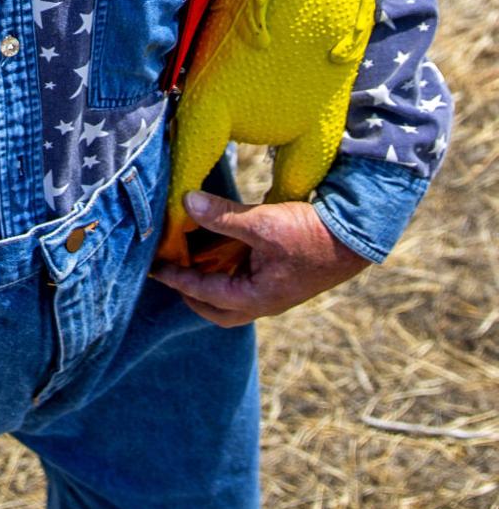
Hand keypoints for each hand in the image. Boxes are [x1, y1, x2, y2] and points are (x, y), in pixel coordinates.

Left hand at [149, 191, 369, 324]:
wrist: (356, 237)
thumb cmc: (311, 235)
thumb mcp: (264, 223)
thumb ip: (223, 216)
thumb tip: (186, 202)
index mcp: (254, 298)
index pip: (202, 293)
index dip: (175, 277)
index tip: (152, 267)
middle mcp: (260, 300)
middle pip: (213, 306)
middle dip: (189, 289)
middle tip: (169, 266)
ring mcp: (269, 289)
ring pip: (226, 290)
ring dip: (206, 273)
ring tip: (185, 250)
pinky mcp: (276, 274)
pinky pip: (241, 274)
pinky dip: (223, 261)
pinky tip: (214, 238)